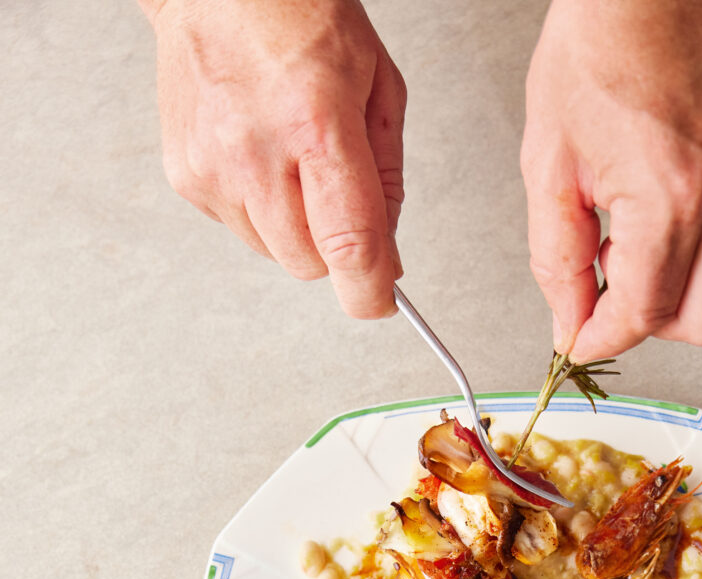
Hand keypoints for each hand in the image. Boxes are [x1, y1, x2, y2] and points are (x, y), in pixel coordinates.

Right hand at [144, 0, 405, 317]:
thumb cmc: (296, 13)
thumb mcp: (377, 82)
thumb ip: (387, 177)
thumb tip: (387, 251)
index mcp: (316, 123)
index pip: (348, 244)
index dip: (370, 289)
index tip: (381, 299)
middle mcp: (256, 152)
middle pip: (309, 263)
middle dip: (333, 246)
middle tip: (336, 193)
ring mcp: (214, 167)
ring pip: (274, 252)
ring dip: (294, 227)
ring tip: (292, 157)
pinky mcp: (187, 177)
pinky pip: (240, 228)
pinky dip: (259, 207)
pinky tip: (260, 154)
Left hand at [521, 0, 701, 358]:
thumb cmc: (604, 48)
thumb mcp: (551, 161)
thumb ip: (558, 258)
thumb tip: (569, 320)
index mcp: (672, 196)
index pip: (644, 314)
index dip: (602, 337)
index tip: (579, 337)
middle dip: (650, 325)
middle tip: (613, 290)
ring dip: (688, 302)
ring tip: (647, 254)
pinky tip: (683, 241)